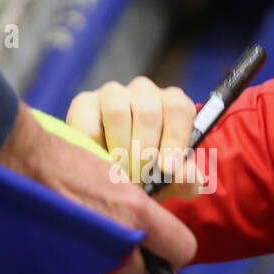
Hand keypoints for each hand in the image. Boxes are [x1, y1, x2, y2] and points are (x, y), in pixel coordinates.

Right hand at [0, 102, 197, 273]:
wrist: (9, 158)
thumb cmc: (55, 156)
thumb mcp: (108, 170)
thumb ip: (126, 202)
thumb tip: (132, 218)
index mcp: (136, 215)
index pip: (180, 248)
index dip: (173, 256)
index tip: (163, 262)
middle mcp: (116, 248)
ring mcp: (81, 270)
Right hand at [66, 77, 205, 199]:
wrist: (107, 174)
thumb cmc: (146, 174)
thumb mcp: (169, 182)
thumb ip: (185, 181)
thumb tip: (190, 175)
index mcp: (172, 103)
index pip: (178, 109)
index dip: (175, 139)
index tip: (167, 169)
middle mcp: (144, 91)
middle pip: (148, 113)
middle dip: (144, 153)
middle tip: (139, 181)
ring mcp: (112, 93)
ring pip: (117, 111)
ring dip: (119, 149)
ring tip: (120, 172)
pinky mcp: (84, 103)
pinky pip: (89, 123)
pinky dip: (95, 149)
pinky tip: (99, 163)